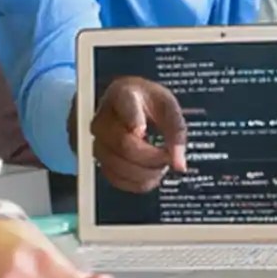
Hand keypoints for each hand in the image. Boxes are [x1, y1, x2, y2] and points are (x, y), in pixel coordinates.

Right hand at [92, 76, 187, 192]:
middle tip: (168, 157)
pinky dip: (135, 182)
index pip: (125, 105)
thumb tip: (179, 164)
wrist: (128, 104)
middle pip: (123, 144)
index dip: (132, 119)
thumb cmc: (148, 103)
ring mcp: (98, 140)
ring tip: (161, 166)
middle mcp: (104, 118)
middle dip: (151, 157)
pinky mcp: (99, 159)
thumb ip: (176, 132)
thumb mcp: (168, 107)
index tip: (142, 130)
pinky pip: (114, 178)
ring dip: (145, 172)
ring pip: (117, 165)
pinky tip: (149, 176)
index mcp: (123, 95)